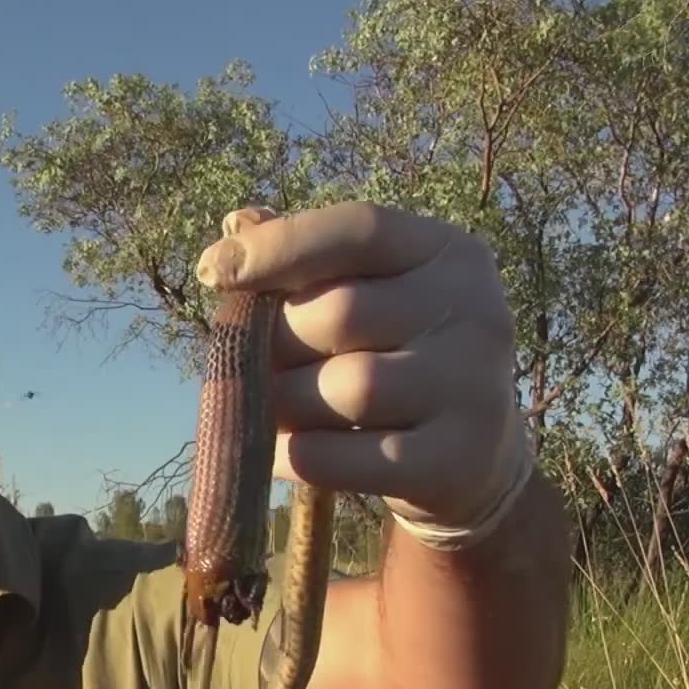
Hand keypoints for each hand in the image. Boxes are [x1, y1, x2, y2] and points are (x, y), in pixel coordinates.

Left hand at [195, 202, 534, 549]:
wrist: (474, 456)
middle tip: (254, 365)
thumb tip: (236, 225)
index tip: (211, 271)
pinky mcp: (454, 463)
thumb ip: (309, 259)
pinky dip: (293, 454)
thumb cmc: (398, 357)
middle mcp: (477, 313)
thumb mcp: (373, 294)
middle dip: (276, 342)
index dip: (280, 247)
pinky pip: (338, 456)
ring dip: (285, 402)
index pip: (359, 230)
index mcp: (453, 254)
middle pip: (340, 313)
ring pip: (345, 387)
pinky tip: (282, 451)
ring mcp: (474, 391)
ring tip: (272, 407)